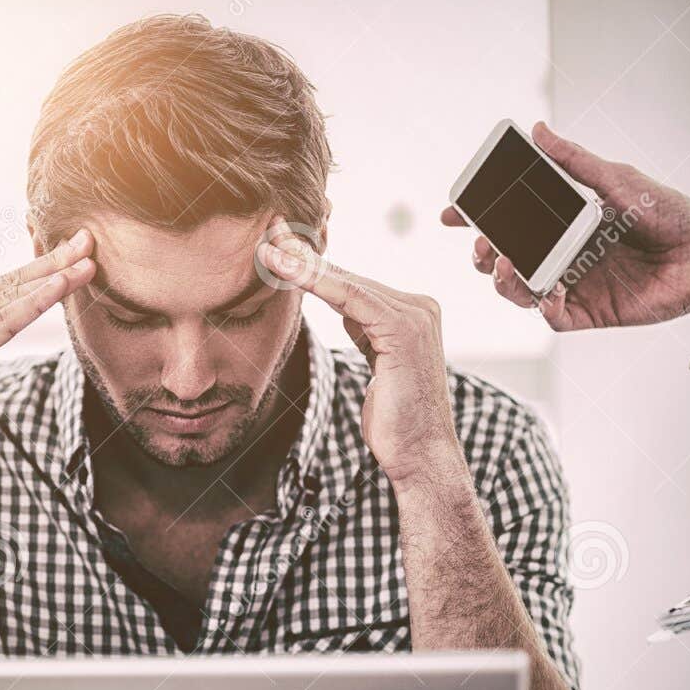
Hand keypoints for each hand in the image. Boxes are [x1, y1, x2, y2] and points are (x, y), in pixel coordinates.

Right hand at [0, 230, 96, 494]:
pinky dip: (34, 303)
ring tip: (88, 261)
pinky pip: (1, 325)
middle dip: (51, 261)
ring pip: (9, 299)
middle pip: (6, 284)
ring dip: (53, 278)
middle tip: (88, 240)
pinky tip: (60, 289)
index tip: (68, 257)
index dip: (34, 272)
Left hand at [257, 220, 461, 484]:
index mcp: (414, 313)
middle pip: (349, 277)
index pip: (355, 284)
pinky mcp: (404, 330)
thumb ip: (368, 332)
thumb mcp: (378, 365)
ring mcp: (416, 315)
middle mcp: (420, 307)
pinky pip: (351, 298)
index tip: (281, 248)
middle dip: (305, 256)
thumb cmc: (395, 420)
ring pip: (347, 283)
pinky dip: (317, 283)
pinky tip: (289, 271)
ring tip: (269, 248)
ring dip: (304, 265)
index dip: (315, 266)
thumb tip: (348, 311)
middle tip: (269, 233)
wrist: (420, 455)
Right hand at [440, 121, 689, 330]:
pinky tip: (548, 292)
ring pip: (519, 289)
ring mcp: (572, 283)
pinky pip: (552, 316)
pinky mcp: (588, 311)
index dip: (476, 219)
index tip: (453, 214)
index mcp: (562, 222)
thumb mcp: (617, 179)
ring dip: (504, 280)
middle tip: (481, 246)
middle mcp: (561, 253)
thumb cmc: (668, 213)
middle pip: (504, 258)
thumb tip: (539, 130)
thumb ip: (575, 161)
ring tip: (505, 266)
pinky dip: (542, 306)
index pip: (508, 221)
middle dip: (482, 253)